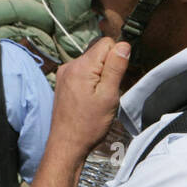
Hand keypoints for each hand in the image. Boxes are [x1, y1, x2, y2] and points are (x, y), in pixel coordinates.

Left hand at [49, 36, 131, 157]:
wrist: (66, 144)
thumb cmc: (88, 125)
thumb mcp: (108, 96)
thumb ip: (116, 68)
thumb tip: (124, 45)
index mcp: (81, 66)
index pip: (107, 43)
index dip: (118, 57)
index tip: (117, 77)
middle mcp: (70, 66)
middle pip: (98, 51)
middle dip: (109, 66)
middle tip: (109, 90)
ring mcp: (64, 74)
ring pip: (91, 62)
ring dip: (100, 74)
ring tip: (99, 96)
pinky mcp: (63, 82)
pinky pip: (82, 72)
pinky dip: (90, 80)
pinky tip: (90, 98)